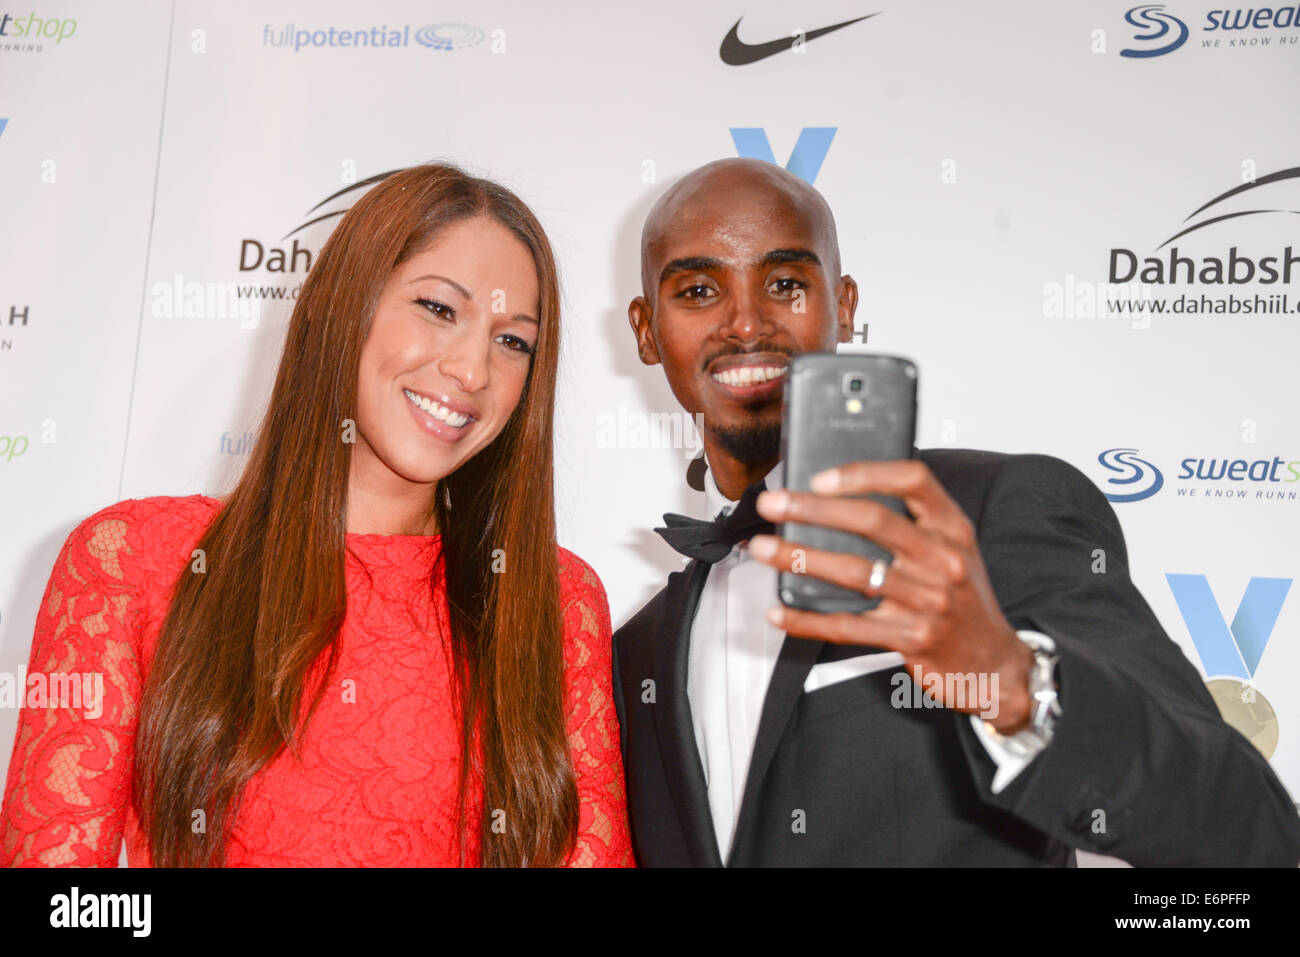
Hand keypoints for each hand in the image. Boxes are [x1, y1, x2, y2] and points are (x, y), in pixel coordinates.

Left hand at [749, 460, 1032, 732]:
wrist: (993, 664)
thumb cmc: (962, 598)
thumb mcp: (953, 549)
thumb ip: (912, 521)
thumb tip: (841, 495)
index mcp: (952, 527)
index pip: (913, 480)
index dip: (864, 473)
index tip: (820, 476)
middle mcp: (943, 559)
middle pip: (872, 521)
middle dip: (813, 509)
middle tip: (772, 504)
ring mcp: (928, 601)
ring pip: (853, 572)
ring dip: (799, 558)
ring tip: (761, 549)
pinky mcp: (911, 638)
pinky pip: (848, 625)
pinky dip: (807, 618)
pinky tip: (779, 611)